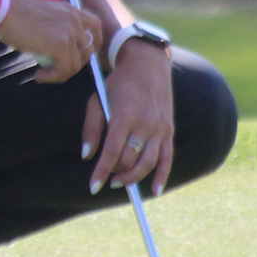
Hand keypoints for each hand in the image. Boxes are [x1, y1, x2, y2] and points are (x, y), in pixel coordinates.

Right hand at [0, 0, 103, 84]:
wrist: (4, 10)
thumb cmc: (14, 13)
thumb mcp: (44, 16)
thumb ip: (56, 28)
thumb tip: (57, 49)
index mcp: (71, 10)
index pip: (95, 26)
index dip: (95, 42)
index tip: (84, 55)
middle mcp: (74, 20)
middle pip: (88, 49)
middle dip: (76, 63)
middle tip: (57, 69)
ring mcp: (69, 33)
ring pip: (76, 64)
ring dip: (60, 74)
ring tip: (42, 73)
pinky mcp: (60, 46)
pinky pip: (64, 70)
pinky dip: (52, 77)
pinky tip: (39, 75)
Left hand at [83, 40, 175, 194]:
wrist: (148, 65)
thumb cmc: (118, 84)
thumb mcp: (97, 99)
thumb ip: (91, 128)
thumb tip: (87, 156)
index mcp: (124, 115)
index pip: (111, 152)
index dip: (101, 172)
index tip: (93, 187)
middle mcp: (144, 124)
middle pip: (129, 160)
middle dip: (116, 173)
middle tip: (108, 176)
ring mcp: (159, 128)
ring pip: (147, 163)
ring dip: (133, 178)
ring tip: (121, 182)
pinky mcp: (168, 130)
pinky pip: (167, 158)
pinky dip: (162, 177)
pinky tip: (154, 192)